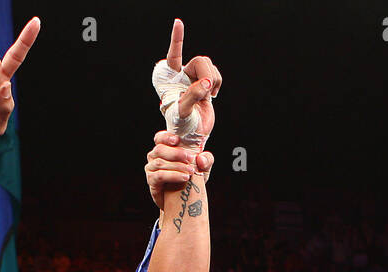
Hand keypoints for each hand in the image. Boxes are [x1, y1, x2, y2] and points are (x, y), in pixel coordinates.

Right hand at [146, 131, 213, 211]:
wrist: (184, 199)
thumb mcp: (202, 168)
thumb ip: (206, 160)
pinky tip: (184, 178)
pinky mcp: (152, 181)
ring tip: (191, 171)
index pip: (159, 138)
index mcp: (164, 148)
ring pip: (160, 162)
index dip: (166, 137)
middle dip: (176, 153)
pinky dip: (173, 176)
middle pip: (159, 149)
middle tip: (191, 158)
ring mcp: (151, 169)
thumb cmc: (191, 178)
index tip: (177, 140)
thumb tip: (201, 158)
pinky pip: (160, 175)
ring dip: (177, 166)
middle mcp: (154, 157)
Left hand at [154, 20, 220, 146]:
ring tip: (207, 96)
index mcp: (171, 78)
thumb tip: (205, 83)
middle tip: (208, 92)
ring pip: (209, 66)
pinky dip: (217, 85)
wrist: (191, 133)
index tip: (178, 22)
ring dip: (213, 81)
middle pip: (200, 61)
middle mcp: (182, 74)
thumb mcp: (183, 111)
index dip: (177, 39)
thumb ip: (192, 96)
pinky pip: (216, 75)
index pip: (174, 55)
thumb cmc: (181, 124)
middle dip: (207, 75)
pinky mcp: (205, 82)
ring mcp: (194, 78)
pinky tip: (209, 96)